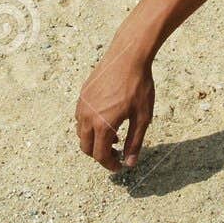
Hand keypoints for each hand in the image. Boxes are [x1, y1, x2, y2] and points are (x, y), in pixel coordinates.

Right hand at [75, 45, 155, 171]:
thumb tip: (129, 163)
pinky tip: (107, 119)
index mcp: (103, 125)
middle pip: (86, 147)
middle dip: (100, 155)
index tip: (119, 167)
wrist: (127, 56)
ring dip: (94, 140)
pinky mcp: (82, 95)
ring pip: (81, 132)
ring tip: (114, 136)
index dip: (110, 165)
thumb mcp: (143, 117)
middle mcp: (87, 117)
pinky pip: (80, 117)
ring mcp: (82, 105)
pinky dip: (90, 126)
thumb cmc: (138, 85)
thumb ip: (135, 142)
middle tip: (116, 154)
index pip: (100, 155)